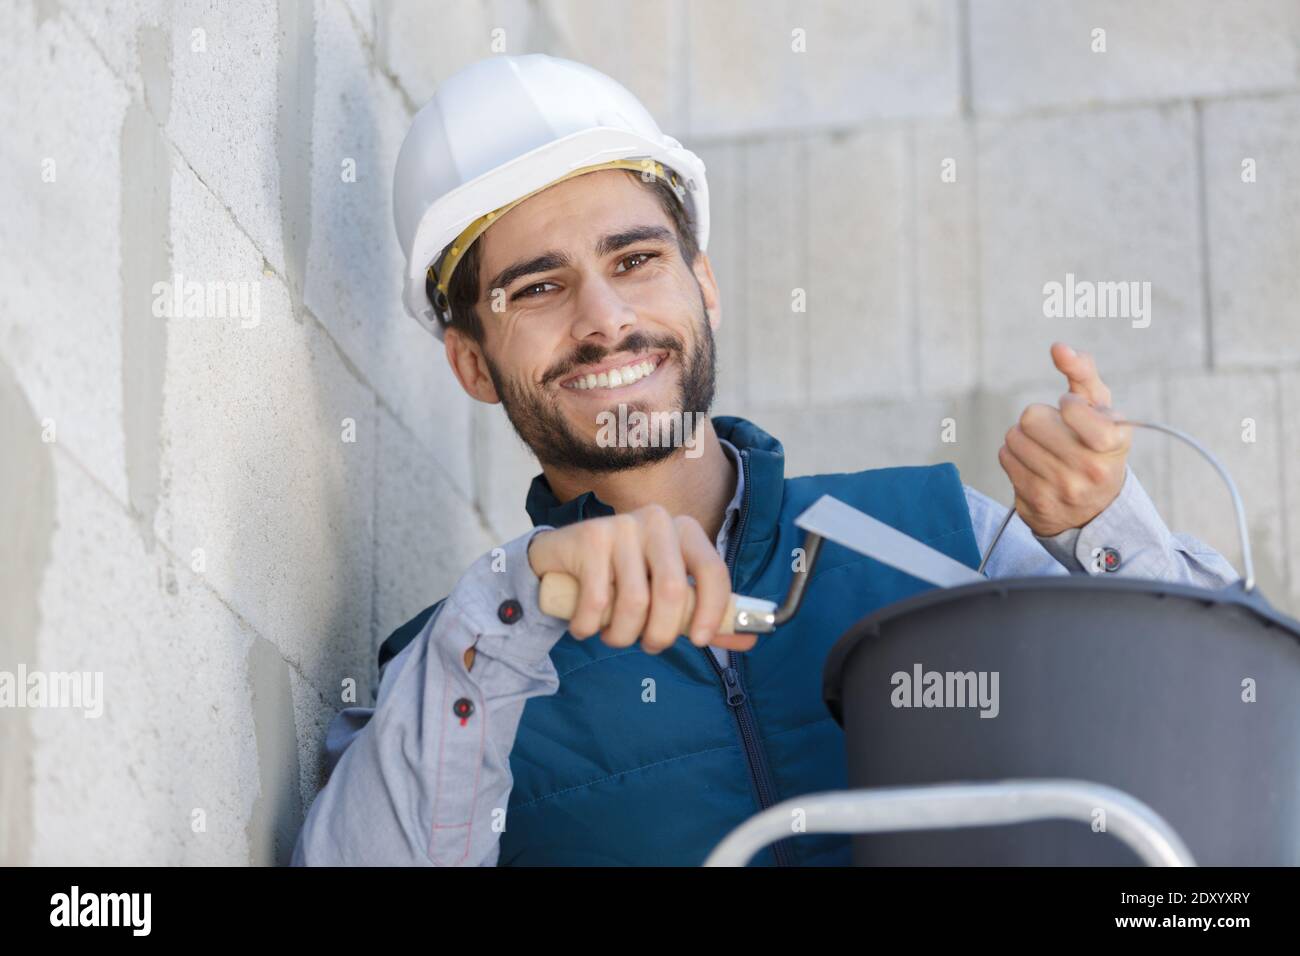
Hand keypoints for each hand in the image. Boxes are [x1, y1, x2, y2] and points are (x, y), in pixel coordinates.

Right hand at [526, 504, 757, 654]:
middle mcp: (657, 520)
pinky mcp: (590, 537)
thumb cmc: (622, 581)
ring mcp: (622, 526)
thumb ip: (704, 616)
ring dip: (622, 635)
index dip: (713, 611)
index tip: (701, 641)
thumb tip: (752, 639)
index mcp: (685, 530)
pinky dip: (591, 627)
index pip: (713, 570)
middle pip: (673, 592)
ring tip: (614, 635)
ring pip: (634, 603)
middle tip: (650, 645)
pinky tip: (585, 624)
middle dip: (661, 633)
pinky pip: (599, 602)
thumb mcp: (667, 596)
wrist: (559, 560)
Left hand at [997, 342, 1133, 536]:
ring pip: (1014, 438)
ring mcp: (1061, 489)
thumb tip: (1058, 348)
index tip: (1072, 410)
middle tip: (1055, 430)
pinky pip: (1005, 457)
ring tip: (1044, 447)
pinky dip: (1015, 455)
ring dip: (1024, 436)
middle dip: (1040, 418)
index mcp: (1112, 443)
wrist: (1094, 509)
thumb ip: (1083, 373)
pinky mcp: (1034, 502)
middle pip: (1032, 418)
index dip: (1067, 403)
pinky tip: (1034, 463)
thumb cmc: (1095, 445)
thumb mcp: (1102, 408)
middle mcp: (1089, 470)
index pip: (1073, 407)